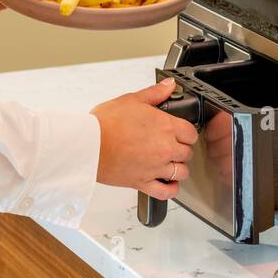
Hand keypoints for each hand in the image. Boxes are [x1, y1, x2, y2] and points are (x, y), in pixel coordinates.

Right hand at [91, 78, 198, 199]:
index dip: (186, 132)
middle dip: (181, 149)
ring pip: (181, 172)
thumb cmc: (105, 123)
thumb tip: (169, 86)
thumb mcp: (131, 100)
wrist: (86, 145)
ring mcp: (155, 167)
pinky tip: (168, 182)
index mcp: (165, 127)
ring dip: (178, 167)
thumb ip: (155, 93)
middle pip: (187, 153)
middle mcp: (164, 148)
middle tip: (170, 145)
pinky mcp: (143, 182)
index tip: (180, 132)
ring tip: (168, 162)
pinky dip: (170, 189)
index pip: (191, 133)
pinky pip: (166, 192)